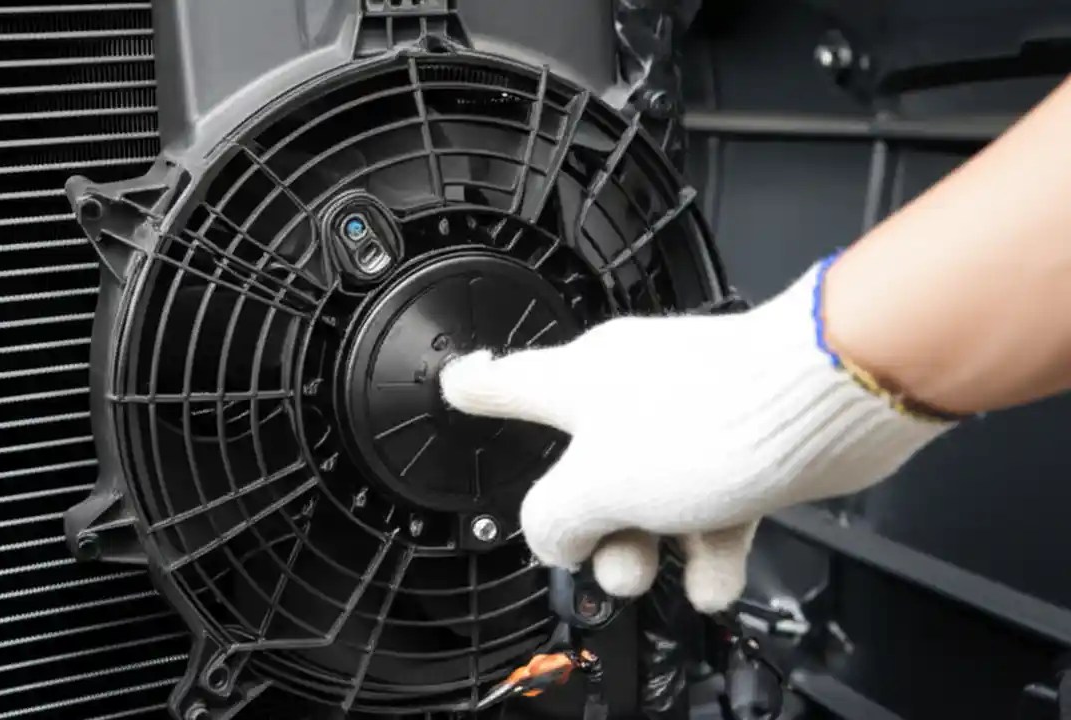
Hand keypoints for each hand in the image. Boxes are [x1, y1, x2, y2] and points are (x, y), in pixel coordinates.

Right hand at [439, 265, 951, 611]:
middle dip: (591, 526)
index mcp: (576, 384)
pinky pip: (708, 501)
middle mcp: (626, 393)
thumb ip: (553, 518)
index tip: (456, 387)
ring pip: (647, 492)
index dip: (473, 389)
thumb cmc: (707, 420)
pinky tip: (713, 578)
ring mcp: (685, 416)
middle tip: (607, 558)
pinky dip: (709, 545)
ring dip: (650, 547)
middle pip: (581, 466)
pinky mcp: (738, 441)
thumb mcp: (596, 486)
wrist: (825, 404)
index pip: (504, 382)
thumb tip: (553, 536)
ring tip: (662, 572)